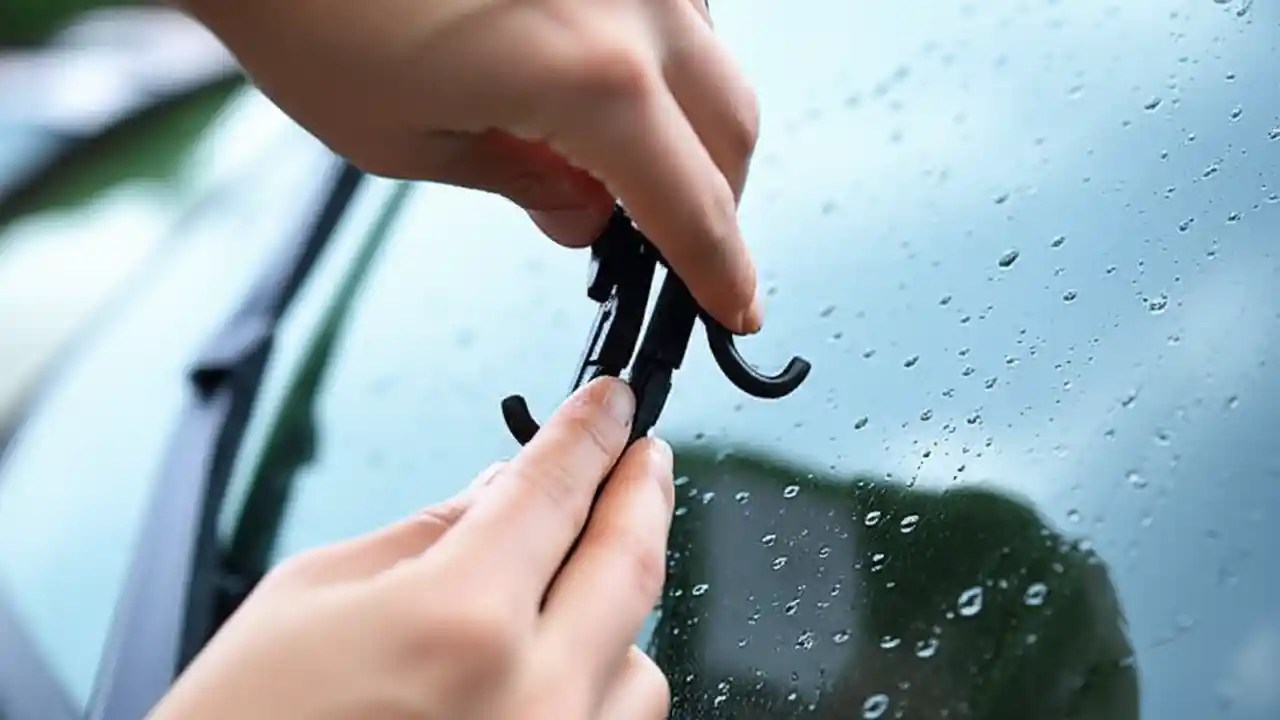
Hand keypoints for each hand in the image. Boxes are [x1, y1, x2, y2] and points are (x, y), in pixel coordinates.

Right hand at [148, 378, 674, 719]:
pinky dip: (597, 676)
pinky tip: (558, 654)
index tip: (608, 406)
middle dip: (640, 490)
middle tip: (639, 453)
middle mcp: (535, 699)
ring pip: (639, 655)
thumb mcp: (310, 599)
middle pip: (630, 561)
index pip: (554, 489)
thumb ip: (425, 534)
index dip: (587, 433)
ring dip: (615, 600)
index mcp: (461, 624)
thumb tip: (500, 488)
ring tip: (575, 571)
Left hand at [178, 0, 762, 333]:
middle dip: (717, 200)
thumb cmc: (308, 12)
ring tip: (620, 171)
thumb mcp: (412, 142)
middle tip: (675, 248)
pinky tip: (603, 91)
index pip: (693, 202)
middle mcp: (634, 1)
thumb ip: (527, 185)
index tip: (735, 309)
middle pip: (732, 126)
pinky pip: (670, 9)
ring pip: (712, 60)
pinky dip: (659, 65)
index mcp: (594, 77)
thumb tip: (585, 215)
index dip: (721, 270)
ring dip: (690, 128)